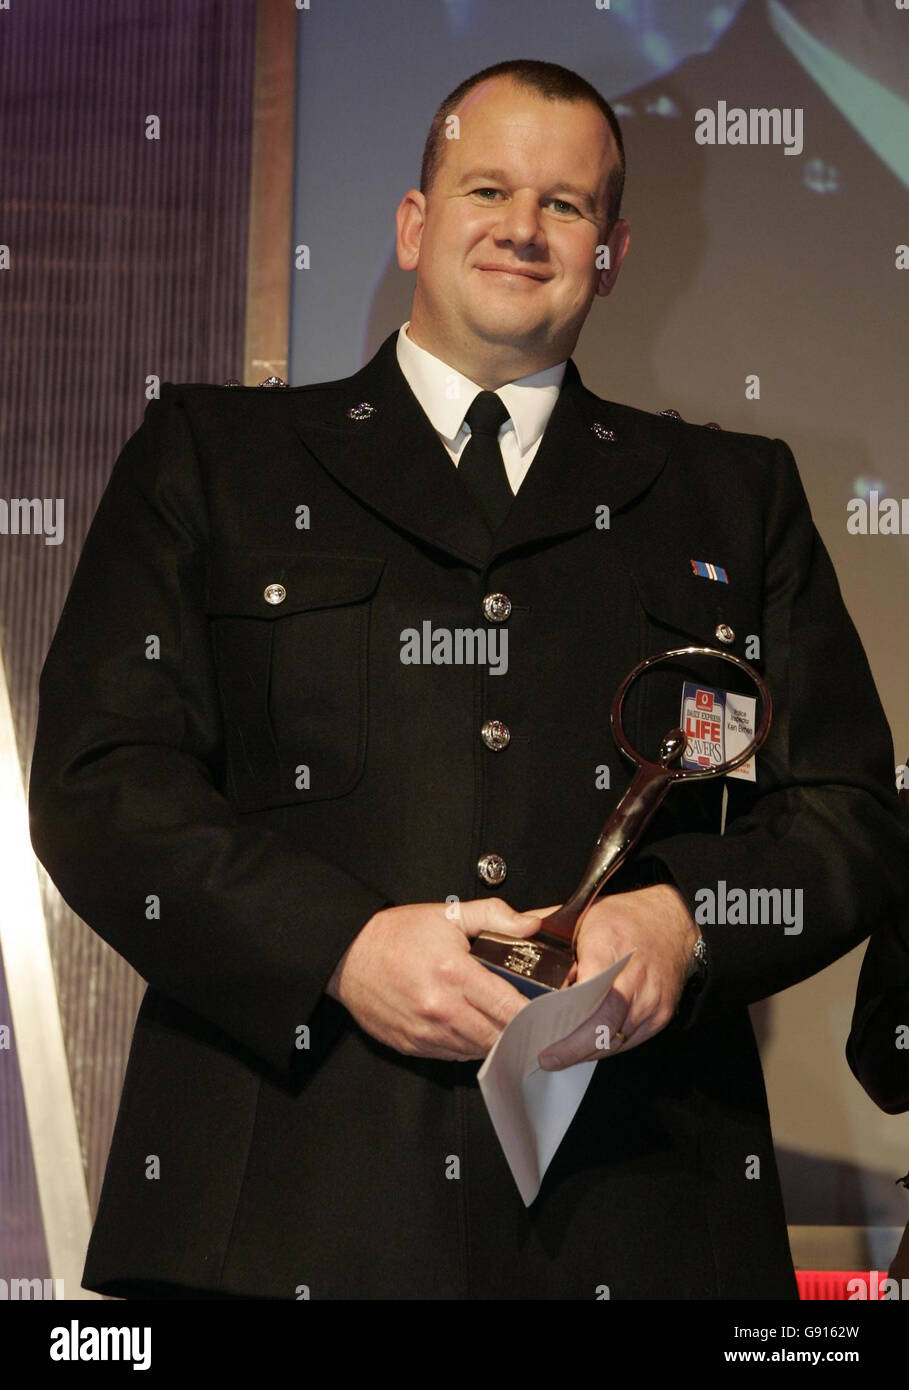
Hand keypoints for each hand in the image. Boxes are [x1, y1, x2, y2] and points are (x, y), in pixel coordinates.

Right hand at [325, 897, 541, 1060]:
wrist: (347, 955)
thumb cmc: (397, 934)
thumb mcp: (449, 914)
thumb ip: (496, 917)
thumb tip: (534, 925)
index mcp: (454, 973)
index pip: (510, 1007)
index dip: (534, 1011)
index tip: (547, 1007)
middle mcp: (441, 1008)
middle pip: (499, 1035)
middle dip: (519, 1027)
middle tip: (529, 1014)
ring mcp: (426, 1032)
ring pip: (479, 1050)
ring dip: (494, 1038)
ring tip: (501, 1020)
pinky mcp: (413, 1046)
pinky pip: (454, 1056)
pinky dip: (468, 1045)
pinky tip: (471, 1025)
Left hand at [535, 884, 699, 1069]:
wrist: (672, 920)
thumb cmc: (624, 918)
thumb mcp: (582, 917)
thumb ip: (548, 938)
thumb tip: (510, 947)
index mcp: (609, 949)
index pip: (592, 997)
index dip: (570, 1026)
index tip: (547, 1042)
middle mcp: (636, 980)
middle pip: (605, 1027)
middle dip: (574, 1050)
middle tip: (547, 1059)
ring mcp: (652, 1001)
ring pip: (616, 1041)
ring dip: (588, 1051)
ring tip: (559, 1056)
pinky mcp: (661, 1015)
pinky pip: (629, 1040)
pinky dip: (605, 1045)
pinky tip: (585, 1046)